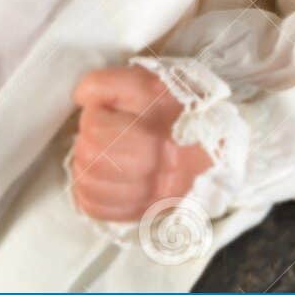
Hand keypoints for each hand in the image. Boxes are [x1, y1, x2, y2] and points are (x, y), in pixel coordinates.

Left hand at [70, 66, 211, 221]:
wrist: (213, 142)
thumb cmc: (178, 109)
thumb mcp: (146, 82)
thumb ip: (106, 83)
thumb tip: (81, 98)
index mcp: (158, 129)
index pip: (96, 128)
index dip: (94, 114)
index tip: (108, 110)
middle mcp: (158, 168)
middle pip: (91, 158)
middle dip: (87, 140)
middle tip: (102, 131)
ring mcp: (152, 194)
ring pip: (89, 185)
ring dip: (86, 166)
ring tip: (102, 152)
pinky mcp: (144, 212)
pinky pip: (96, 209)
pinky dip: (89, 192)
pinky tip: (101, 176)